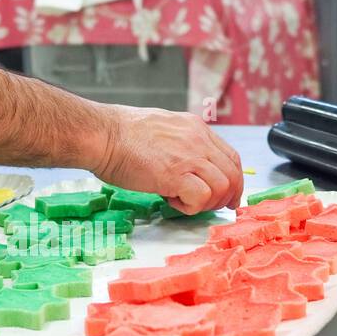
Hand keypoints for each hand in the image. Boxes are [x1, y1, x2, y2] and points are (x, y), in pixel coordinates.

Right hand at [93, 105, 243, 214]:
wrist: (103, 134)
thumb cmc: (121, 135)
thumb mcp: (162, 129)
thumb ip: (180, 144)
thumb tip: (186, 165)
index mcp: (196, 129)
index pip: (231, 157)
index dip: (233, 181)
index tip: (227, 196)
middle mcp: (198, 140)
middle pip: (233, 174)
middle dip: (225, 197)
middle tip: (206, 206)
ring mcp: (189, 157)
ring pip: (222, 187)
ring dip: (206, 202)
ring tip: (182, 201)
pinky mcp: (175, 174)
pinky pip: (201, 197)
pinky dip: (191, 206)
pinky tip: (170, 200)